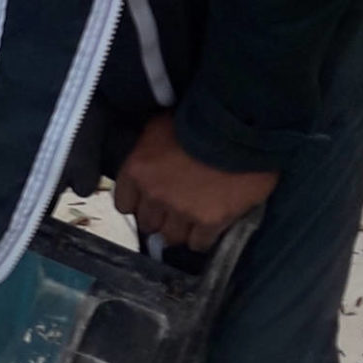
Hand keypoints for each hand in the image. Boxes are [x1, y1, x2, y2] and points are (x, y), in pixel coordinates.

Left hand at [113, 112, 276, 251]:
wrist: (237, 126)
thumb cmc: (198, 118)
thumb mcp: (160, 126)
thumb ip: (148, 149)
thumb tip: (149, 160)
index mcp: (138, 170)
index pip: (124, 203)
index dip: (139, 203)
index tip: (149, 200)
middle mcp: (155, 194)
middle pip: (148, 223)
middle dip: (159, 218)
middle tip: (174, 209)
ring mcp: (182, 210)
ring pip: (171, 237)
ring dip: (180, 230)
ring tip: (192, 221)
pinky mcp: (209, 221)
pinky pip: (199, 243)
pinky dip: (202, 238)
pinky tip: (209, 229)